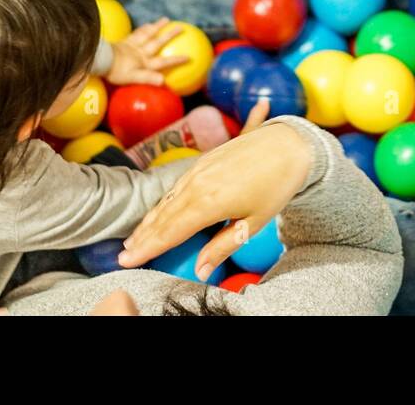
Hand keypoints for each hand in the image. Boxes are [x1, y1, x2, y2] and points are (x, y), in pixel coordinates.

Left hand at [106, 18, 181, 86]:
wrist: (99, 60)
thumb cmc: (115, 72)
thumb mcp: (132, 78)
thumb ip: (147, 78)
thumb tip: (163, 80)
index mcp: (143, 62)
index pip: (162, 62)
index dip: (175, 60)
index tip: (188, 57)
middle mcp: (140, 52)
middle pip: (157, 42)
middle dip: (170, 35)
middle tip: (181, 28)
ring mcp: (132, 45)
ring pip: (148, 34)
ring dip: (157, 27)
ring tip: (165, 20)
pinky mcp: (124, 42)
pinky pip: (136, 33)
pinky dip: (143, 28)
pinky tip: (147, 25)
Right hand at [118, 118, 311, 276]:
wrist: (289, 143)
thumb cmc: (277, 185)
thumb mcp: (253, 223)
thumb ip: (223, 247)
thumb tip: (199, 271)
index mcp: (208, 203)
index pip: (170, 232)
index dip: (147, 248)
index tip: (127, 262)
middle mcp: (197, 185)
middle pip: (163, 217)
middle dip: (142, 237)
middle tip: (124, 255)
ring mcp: (198, 170)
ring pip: (166, 201)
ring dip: (150, 221)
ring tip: (135, 238)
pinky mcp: (203, 160)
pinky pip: (176, 187)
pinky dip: (163, 203)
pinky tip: (159, 213)